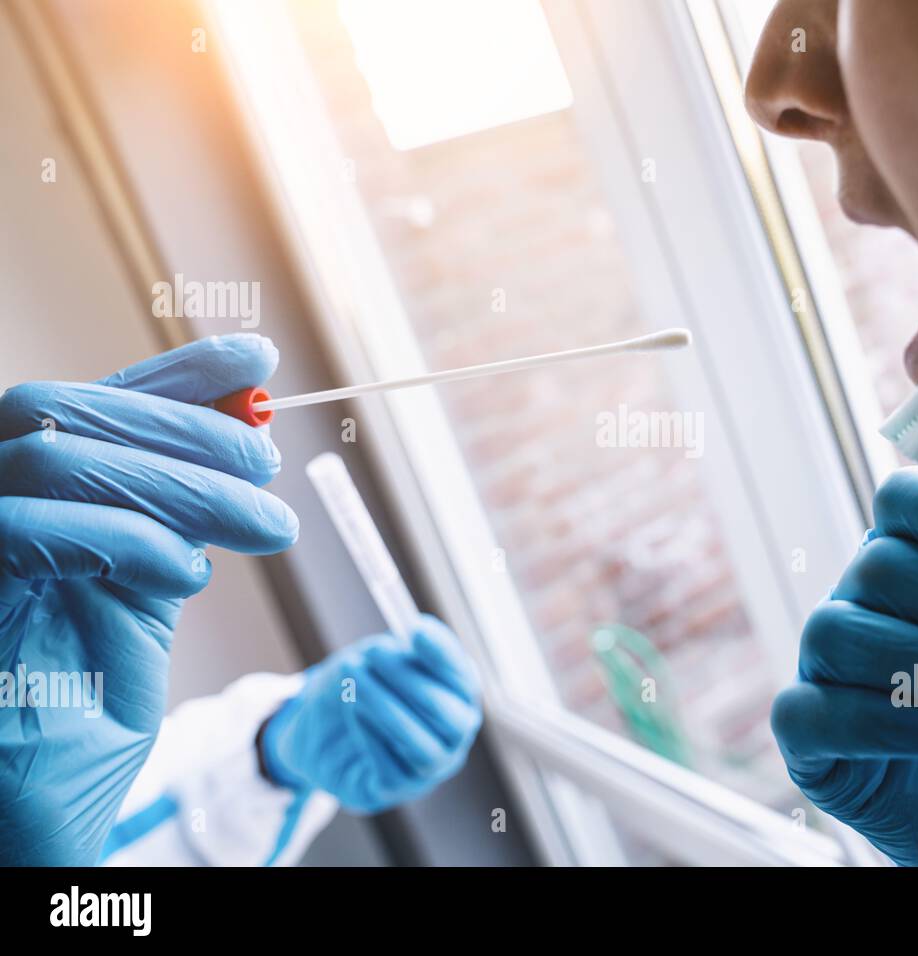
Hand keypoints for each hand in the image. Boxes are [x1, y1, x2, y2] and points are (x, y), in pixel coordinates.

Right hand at [0, 335, 297, 864]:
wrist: (45, 797)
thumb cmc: (91, 690)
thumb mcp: (153, 577)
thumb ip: (183, 502)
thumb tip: (249, 422)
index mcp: (27, 487)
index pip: (96, 401)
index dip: (176, 372)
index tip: (258, 359)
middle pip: (68, 410)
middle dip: (187, 427)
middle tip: (270, 466)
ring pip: (56, 456)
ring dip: (182, 483)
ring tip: (262, 525)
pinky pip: (28, 527)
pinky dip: (127, 538)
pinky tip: (185, 574)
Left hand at [260, 616, 481, 812]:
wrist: (328, 734)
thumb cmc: (368, 690)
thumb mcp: (382, 660)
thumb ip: (402, 649)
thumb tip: (415, 630)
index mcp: (459, 695)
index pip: (462, 676)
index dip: (442, 654)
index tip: (415, 630)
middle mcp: (455, 733)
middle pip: (446, 712)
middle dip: (407, 680)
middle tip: (373, 653)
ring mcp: (432, 764)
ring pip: (419, 742)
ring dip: (384, 708)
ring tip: (354, 682)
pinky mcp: (399, 786)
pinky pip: (390, 765)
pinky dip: (371, 735)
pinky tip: (353, 712)